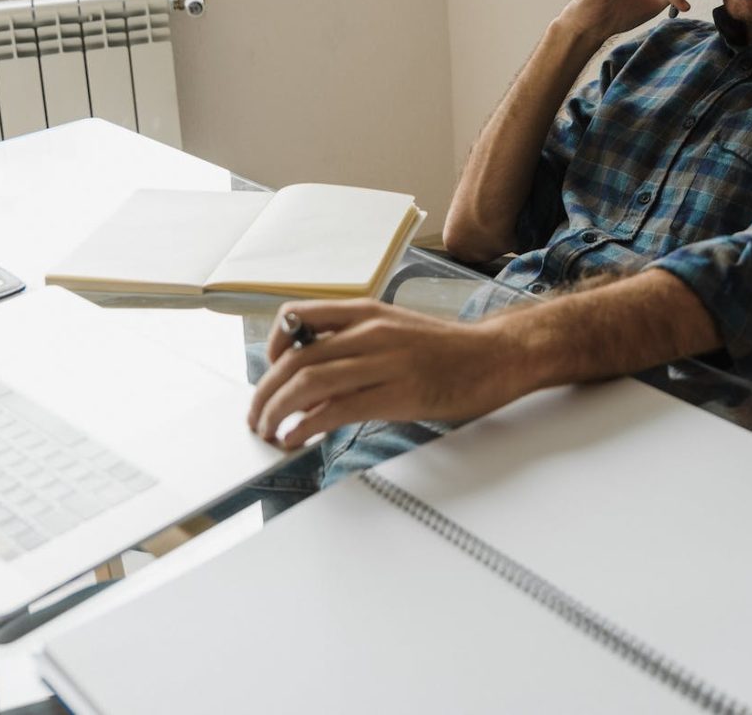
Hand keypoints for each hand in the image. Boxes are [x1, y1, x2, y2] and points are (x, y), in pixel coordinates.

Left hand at [247, 300, 530, 449]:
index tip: (268, 373)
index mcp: (365, 312)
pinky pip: (337, 409)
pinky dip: (306, 426)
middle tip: (257, 415)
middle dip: (265, 392)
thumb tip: (312, 370)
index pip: (297, 317)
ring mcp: (383, 362)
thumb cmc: (446, 349)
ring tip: (269, 431)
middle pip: (295, 359)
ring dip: (278, 412)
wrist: (494, 356)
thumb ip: (355, 341)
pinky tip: (297, 439)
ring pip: (309, 383)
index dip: (271, 347)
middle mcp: (369, 331)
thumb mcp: (394, 328)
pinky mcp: (397, 394)